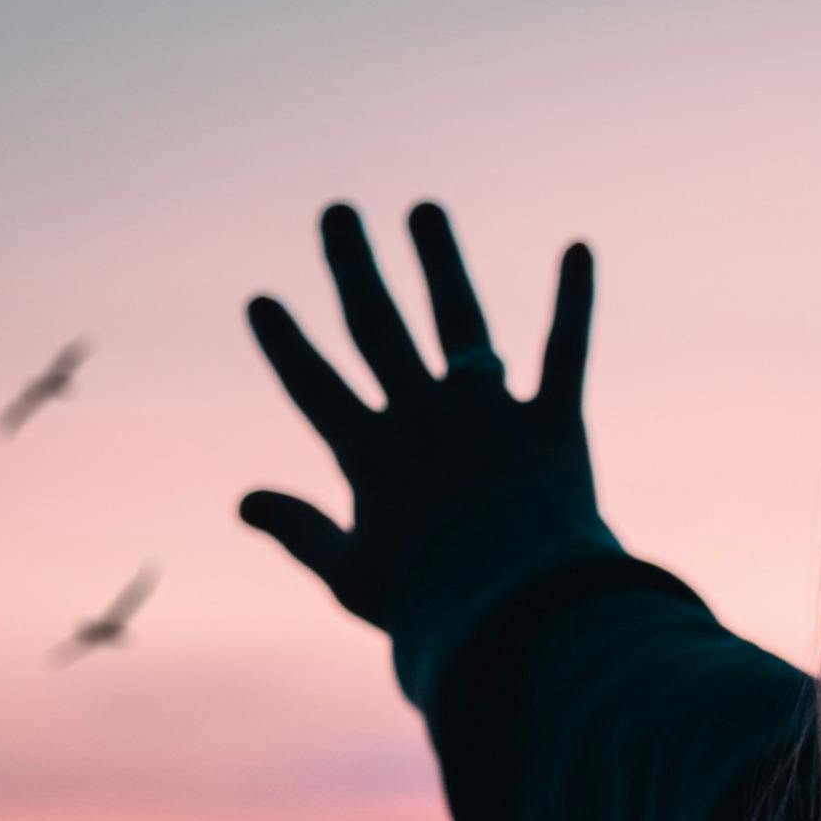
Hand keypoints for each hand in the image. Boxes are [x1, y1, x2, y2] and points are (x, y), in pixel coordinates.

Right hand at [240, 203, 608, 630]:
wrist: (520, 610)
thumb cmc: (430, 607)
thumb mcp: (349, 576)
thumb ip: (299, 531)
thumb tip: (242, 500)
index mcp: (369, 452)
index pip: (314, 384)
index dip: (286, 343)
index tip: (262, 300)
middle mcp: (424, 415)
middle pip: (378, 326)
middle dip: (354, 266)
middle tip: (338, 211)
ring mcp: (488, 413)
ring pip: (459, 319)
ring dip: (440, 261)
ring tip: (426, 211)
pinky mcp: (553, 422)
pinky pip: (565, 350)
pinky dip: (574, 299)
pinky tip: (579, 248)